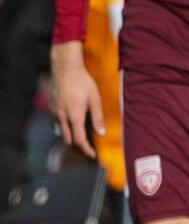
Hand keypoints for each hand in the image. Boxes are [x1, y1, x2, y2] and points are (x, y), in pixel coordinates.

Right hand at [50, 42, 105, 158]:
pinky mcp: (51, 106)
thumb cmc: (83, 82)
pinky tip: (68, 123)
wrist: (65, 68)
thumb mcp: (95, 99)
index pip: (79, 140)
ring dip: (68, 137)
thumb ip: (98, 117)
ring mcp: (55, 112)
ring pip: (59, 132)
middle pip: (67, 139)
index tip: (92, 155)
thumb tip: (101, 133)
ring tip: (78, 136)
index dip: (86, 150)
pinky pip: (54, 123)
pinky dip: (61, 128)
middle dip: (77, 145)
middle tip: (87, 146)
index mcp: (75, 117)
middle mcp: (62, 117)